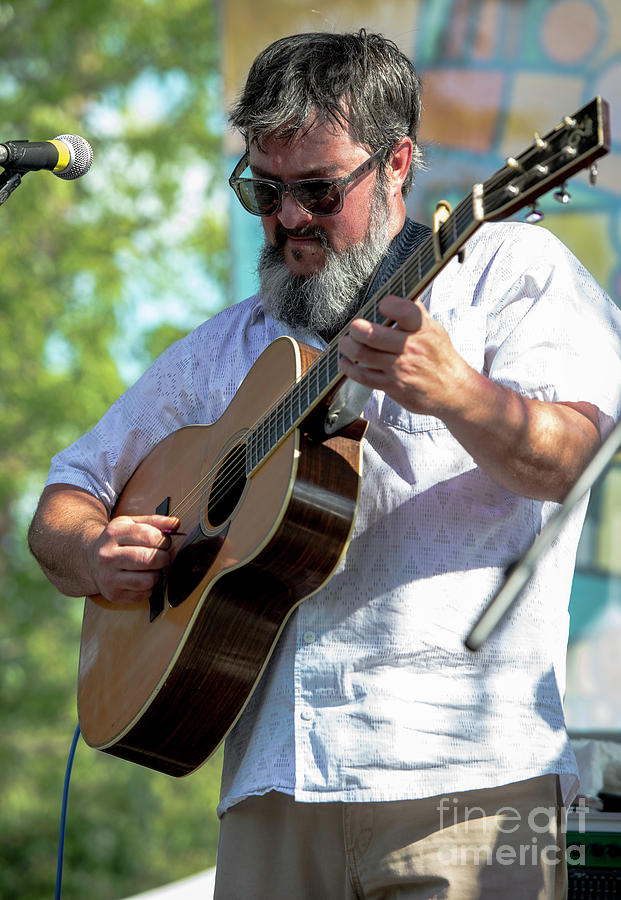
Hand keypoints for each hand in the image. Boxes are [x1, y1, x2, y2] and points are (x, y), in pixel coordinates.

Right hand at [88, 514, 180, 604]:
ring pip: (149, 579)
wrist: (90, 559)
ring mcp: (109, 578)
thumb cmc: (116, 541)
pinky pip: (144, 594)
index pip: (149, 536)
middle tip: (162, 556)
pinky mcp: (114, 595)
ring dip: (157, 573)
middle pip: (150, 559)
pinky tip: (142, 577)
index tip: (165, 542)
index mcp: (114, 534)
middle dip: (164, 557)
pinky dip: (149, 587)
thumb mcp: (131, 524)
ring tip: (151, 567)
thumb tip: (175, 523)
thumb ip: (155, 521)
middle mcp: (108, 556)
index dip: (164, 540)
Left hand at [338, 295, 471, 418]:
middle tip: (354, 327)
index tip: (381, 306)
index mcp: (423, 329)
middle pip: (373, 334)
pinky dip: (349, 368)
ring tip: (346, 343)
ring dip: (348, 346)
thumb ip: (417, 313)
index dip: (388, 305)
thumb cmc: (441, 358)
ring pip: (363, 355)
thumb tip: (405, 294)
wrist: (453, 390)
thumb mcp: (435, 330)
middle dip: (356, 328)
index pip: (404, 310)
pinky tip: (346, 362)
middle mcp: (412, 348)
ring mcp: (401, 368)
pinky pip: (364, 376)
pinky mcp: (393, 386)